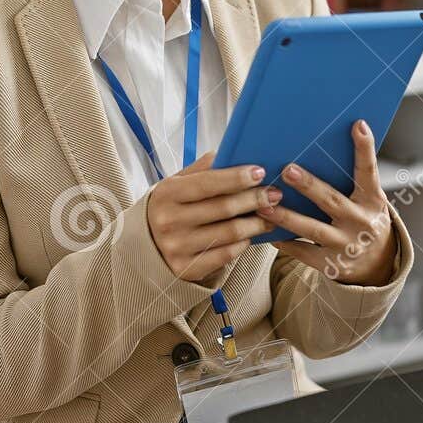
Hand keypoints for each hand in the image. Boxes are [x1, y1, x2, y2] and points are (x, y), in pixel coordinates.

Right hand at [146, 152, 279, 281]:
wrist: (147, 243)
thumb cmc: (172, 206)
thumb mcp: (178, 183)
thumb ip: (203, 169)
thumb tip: (235, 153)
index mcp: (167, 194)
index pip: (207, 183)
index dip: (237, 177)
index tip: (260, 172)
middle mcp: (169, 221)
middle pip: (224, 208)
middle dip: (255, 199)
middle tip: (275, 194)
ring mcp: (177, 247)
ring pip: (230, 233)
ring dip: (257, 223)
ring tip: (271, 214)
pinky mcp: (186, 269)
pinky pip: (226, 255)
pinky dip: (244, 243)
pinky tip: (252, 233)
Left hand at [257, 119, 396, 285]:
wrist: (377, 264)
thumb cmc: (364, 220)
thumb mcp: (368, 200)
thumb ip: (352, 179)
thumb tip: (324, 146)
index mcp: (372, 201)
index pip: (368, 171)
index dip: (365, 148)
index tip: (357, 125)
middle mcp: (361, 222)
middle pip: (332, 200)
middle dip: (309, 186)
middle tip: (288, 169)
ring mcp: (347, 244)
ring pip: (312, 229)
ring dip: (286, 216)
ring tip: (263, 205)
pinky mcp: (333, 264)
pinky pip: (304, 251)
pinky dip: (286, 242)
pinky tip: (268, 234)